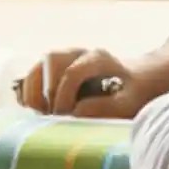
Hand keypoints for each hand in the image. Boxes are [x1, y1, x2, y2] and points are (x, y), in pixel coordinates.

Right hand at [16, 48, 166, 118]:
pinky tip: (34, 108)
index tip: (66, 116)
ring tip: (40, 112)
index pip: (72, 72)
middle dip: (46, 88)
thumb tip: (74, 112)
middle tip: (52, 113)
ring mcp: (64, 59)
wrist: (139, 80)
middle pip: (50, 59)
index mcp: (98, 58)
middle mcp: (78, 53)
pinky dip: (29, 91)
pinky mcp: (54, 70)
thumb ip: (106, 107)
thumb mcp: (130, 103)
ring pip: (38, 65)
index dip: (64, 96)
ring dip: (33, 90)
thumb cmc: (135, 93)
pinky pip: (33, 75)